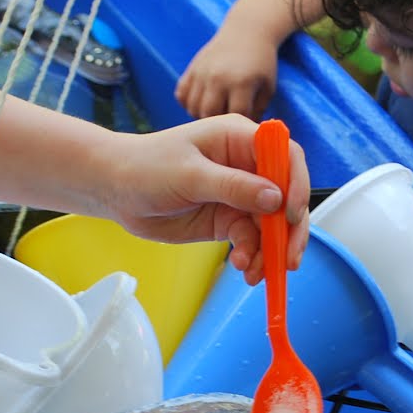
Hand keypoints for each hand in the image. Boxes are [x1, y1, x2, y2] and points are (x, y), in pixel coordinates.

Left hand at [98, 115, 309, 283]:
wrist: (116, 189)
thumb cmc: (146, 167)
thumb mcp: (190, 175)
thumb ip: (233, 186)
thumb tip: (276, 198)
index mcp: (240, 140)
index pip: (286, 158)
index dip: (296, 185)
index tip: (290, 214)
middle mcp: (246, 167)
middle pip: (285, 197)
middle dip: (289, 230)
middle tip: (288, 259)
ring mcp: (239, 195)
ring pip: (270, 225)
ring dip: (269, 251)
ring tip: (254, 272)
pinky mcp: (227, 220)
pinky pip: (251, 240)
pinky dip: (252, 256)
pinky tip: (242, 267)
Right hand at [175, 33, 279, 119]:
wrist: (247, 31)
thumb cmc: (261, 63)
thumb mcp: (268, 87)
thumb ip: (259, 111)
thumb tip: (245, 132)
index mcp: (241, 83)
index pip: (235, 116)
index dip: (240, 126)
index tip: (244, 127)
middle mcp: (218, 78)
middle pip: (209, 115)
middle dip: (218, 125)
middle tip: (226, 124)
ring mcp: (202, 72)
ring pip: (192, 107)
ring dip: (201, 116)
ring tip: (214, 114)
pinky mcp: (191, 68)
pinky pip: (181, 95)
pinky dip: (188, 103)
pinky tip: (201, 102)